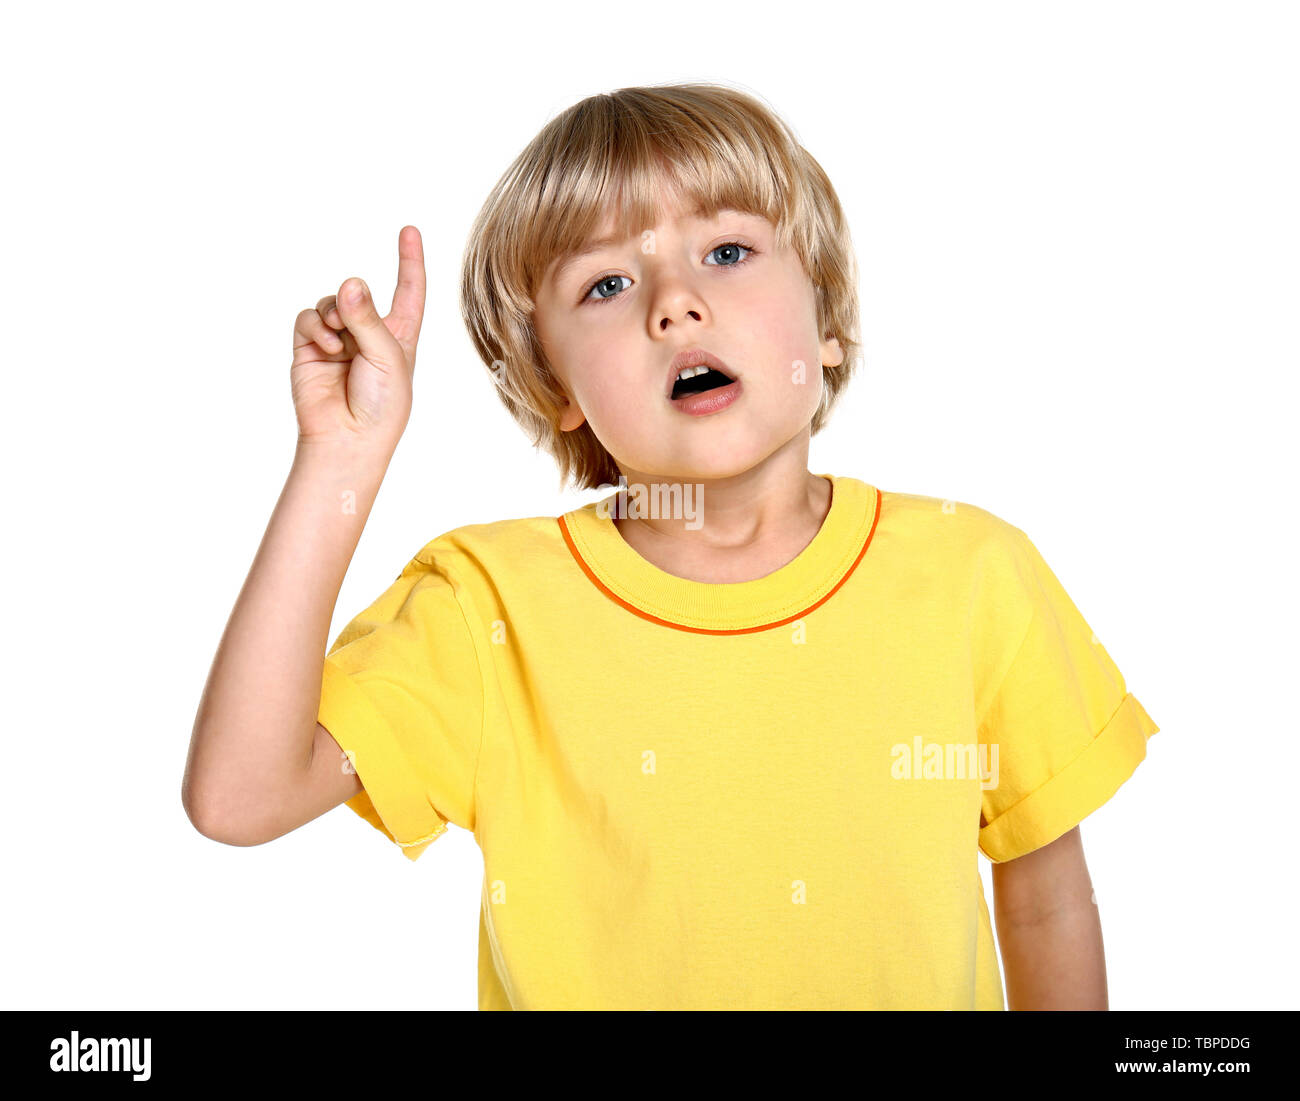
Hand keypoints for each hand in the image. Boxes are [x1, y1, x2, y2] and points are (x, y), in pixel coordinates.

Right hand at [290, 225, 425, 451]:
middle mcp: (369, 334)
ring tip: (340, 345)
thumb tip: (351, 283)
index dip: (410, 261)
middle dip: (357, 303)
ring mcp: (338, 339)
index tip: (409, 230)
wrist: (347, 439)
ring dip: (335, 316)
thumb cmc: (381, 406)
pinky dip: (316, 327)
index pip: (409, 290)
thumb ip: (368, 318)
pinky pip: (308, 318)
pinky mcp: (310, 346)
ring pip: (332, 302)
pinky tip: (326, 348)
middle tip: (355, 332)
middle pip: (360, 293)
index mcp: (401, 336)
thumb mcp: (387, 358)